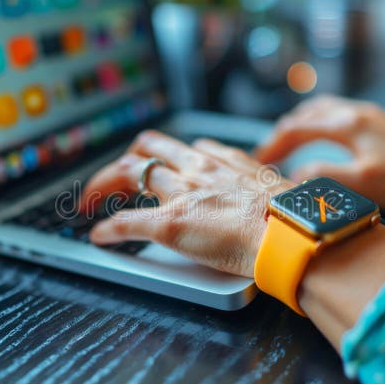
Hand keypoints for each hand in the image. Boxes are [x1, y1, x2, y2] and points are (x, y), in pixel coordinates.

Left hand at [82, 130, 294, 277]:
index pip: (184, 148)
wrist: (293, 232)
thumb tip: (265, 195)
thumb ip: (260, 186)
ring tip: (91, 200)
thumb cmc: (292, 218)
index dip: (165, 156)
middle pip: (149, 148)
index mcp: (224, 162)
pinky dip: (108, 228)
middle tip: (113, 179)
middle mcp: (198, 170)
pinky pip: (127, 221)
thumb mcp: (275, 191)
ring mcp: (181, 194)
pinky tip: (99, 235)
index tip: (158, 166)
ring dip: (104, 184)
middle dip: (126, 160)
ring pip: (130, 172)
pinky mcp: (169, 223)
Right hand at [256, 95, 384, 210]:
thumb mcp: (364, 182)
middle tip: (265, 157)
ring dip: (298, 126)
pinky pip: (335, 115)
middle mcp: (353, 112)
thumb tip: (293, 176)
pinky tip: (321, 137)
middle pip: (304, 116)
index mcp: (346, 124)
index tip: (256, 164)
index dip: (271, 146)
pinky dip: (316, 124)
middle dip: (280, 135)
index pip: (295, 129)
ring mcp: (367, 115)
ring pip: (320, 111)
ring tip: (285, 144)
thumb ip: (324, 177)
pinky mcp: (377, 123)